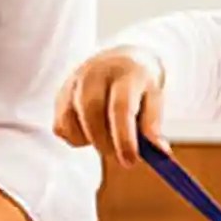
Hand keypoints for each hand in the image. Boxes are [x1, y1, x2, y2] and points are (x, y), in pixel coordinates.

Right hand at [53, 45, 168, 165]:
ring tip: (110, 135)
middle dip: (105, 142)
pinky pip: (61, 126)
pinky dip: (76, 137)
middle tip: (121, 157)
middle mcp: (96, 72)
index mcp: (125, 72)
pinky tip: (93, 129)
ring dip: (91, 140)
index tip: (130, 161)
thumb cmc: (139, 85)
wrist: (121, 59)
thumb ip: (153, 125)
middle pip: (91, 112)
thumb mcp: (154, 98)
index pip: (121, 106)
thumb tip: (159, 154)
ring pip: (71, 121)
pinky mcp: (60, 94)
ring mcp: (74, 81)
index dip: (124, 138)